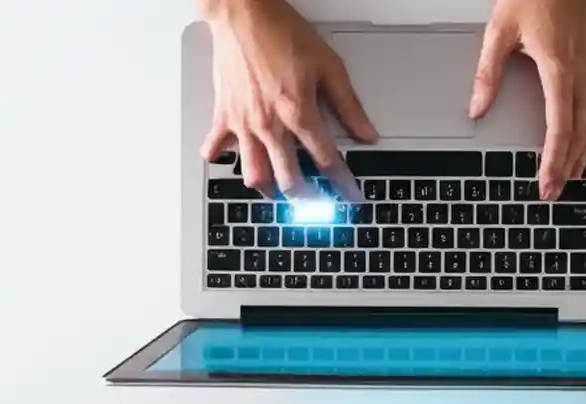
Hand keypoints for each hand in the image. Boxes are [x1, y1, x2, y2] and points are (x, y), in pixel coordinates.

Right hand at [199, 0, 376, 200]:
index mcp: (299, 113)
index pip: (328, 162)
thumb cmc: (282, 33)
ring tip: (279, 190)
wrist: (242, 13)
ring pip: (254, 176)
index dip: (344, 185)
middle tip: (317, 203)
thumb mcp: (328, 66)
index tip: (352, 197)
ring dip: (269, 188)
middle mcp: (270, 125)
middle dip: (308, 199)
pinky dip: (224, 159)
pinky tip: (233, 160)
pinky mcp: (223, 116)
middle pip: (290, 180)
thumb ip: (348, 106)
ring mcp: (244, 123)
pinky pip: (217, 149)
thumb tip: (367, 133)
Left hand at [470, 0, 585, 199]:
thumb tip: (477, 107)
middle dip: (568, 166)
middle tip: (557, 191)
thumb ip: (488, 72)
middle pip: (579, 131)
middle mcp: (582, 71)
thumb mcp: (501, 29)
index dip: (552, 162)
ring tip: (572, 172)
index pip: (558, 129)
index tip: (546, 184)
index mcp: (559, 68)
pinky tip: (585, 133)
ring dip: (583, 149)